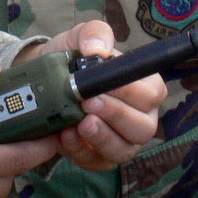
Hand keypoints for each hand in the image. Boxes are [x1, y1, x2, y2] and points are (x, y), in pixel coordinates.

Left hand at [21, 20, 166, 171]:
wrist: (46, 81)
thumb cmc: (74, 59)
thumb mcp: (80, 37)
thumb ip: (94, 34)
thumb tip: (97, 49)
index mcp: (144, 87)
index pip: (151, 94)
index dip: (128, 91)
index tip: (101, 84)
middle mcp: (141, 118)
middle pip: (143, 128)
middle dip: (115, 116)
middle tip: (87, 102)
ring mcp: (122, 141)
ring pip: (124, 150)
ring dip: (101, 138)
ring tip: (79, 123)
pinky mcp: (101, 158)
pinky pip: (98, 163)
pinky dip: (81, 151)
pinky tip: (66, 135)